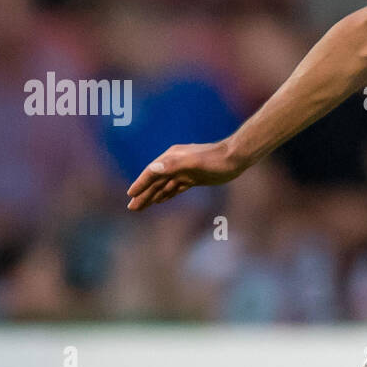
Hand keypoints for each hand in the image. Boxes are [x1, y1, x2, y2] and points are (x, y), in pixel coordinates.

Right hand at [126, 140, 245, 211]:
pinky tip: (160, 200)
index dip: (140, 184)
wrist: (236, 157)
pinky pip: (175, 187)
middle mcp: (175, 164)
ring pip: (164, 185)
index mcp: (171, 158)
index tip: (130, 196)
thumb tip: (153, 168)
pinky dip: (166, 194)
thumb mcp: (194, 162)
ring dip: (152, 196)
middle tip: (132, 208)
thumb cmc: (216, 160)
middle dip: (143, 194)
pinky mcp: (193, 178)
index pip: (151, 172)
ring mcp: (184, 171)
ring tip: (140, 207)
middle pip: (155, 181)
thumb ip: (173, 165)